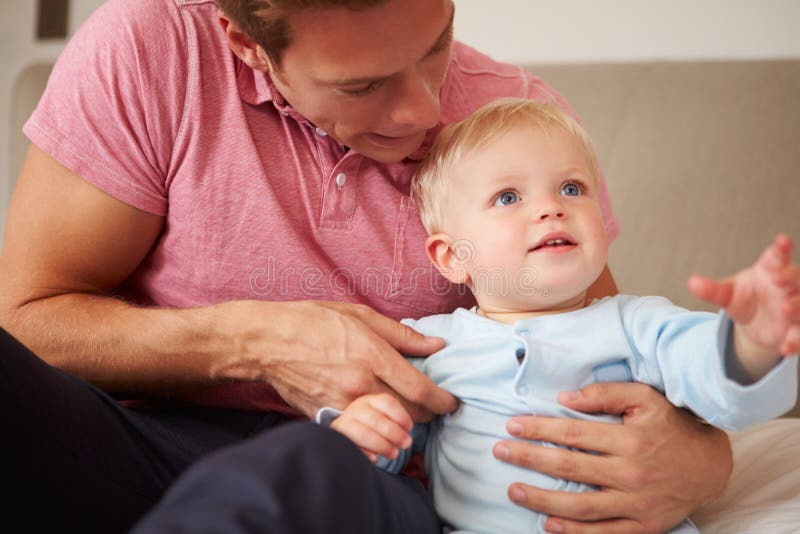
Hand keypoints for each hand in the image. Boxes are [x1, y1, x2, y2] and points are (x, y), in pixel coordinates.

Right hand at [209, 299, 456, 419]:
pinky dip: (377, 429)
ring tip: (413, 416)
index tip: (452, 403)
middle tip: (436, 407)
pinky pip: (361, 431)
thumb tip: (437, 345)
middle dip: (428, 413)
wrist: (266, 341)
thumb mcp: (361, 316)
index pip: (419, 389)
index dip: (442, 401)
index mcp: (372, 355)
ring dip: (405, 425)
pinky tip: (383, 421)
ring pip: (386, 426)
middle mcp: (359, 384)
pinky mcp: (325, 417)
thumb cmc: (313, 321)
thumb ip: (403, 334)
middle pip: (408, 413)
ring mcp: (341, 405)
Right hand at [330, 393, 412, 462]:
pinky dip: (364, 453)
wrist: (346, 434)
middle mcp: (356, 408)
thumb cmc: (372, 426)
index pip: (386, 402)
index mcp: (370, 400)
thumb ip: (397, 420)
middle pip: (376, 419)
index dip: (400, 416)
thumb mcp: (384, 417)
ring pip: (363, 433)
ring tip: (394, 454)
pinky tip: (374, 458)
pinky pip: (349, 445)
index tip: (409, 428)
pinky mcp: (337, 437)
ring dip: (381, 445)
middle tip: (406, 444)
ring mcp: (344, 422)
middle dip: (394, 433)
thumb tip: (422, 422)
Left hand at [492, 383, 731, 533]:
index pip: (572, 434)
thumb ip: (605, 394)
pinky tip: (548, 524)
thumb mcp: (644, 398)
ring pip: (581, 506)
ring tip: (513, 490)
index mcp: (629, 439)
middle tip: (499, 452)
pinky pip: (604, 533)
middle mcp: (630, 473)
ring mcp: (636, 503)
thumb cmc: (672, 426)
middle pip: (569, 468)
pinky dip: (575, 533)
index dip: (539, 430)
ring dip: (542, 499)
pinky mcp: (643, 525)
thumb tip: (565, 397)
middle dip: (529, 459)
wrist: (711, 465)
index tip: (512, 426)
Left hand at [688, 233, 799, 358]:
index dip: (781, 248)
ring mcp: (796, 306)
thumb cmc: (744, 298)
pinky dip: (795, 341)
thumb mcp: (726, 295)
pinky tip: (785, 347)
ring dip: (798, 306)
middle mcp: (788, 286)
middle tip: (779, 278)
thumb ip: (712, 290)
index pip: (778, 256)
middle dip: (790, 277)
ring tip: (785, 309)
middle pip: (796, 278)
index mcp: (771, 269)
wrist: (754, 322)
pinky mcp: (796, 327)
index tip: (782, 240)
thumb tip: (692, 283)